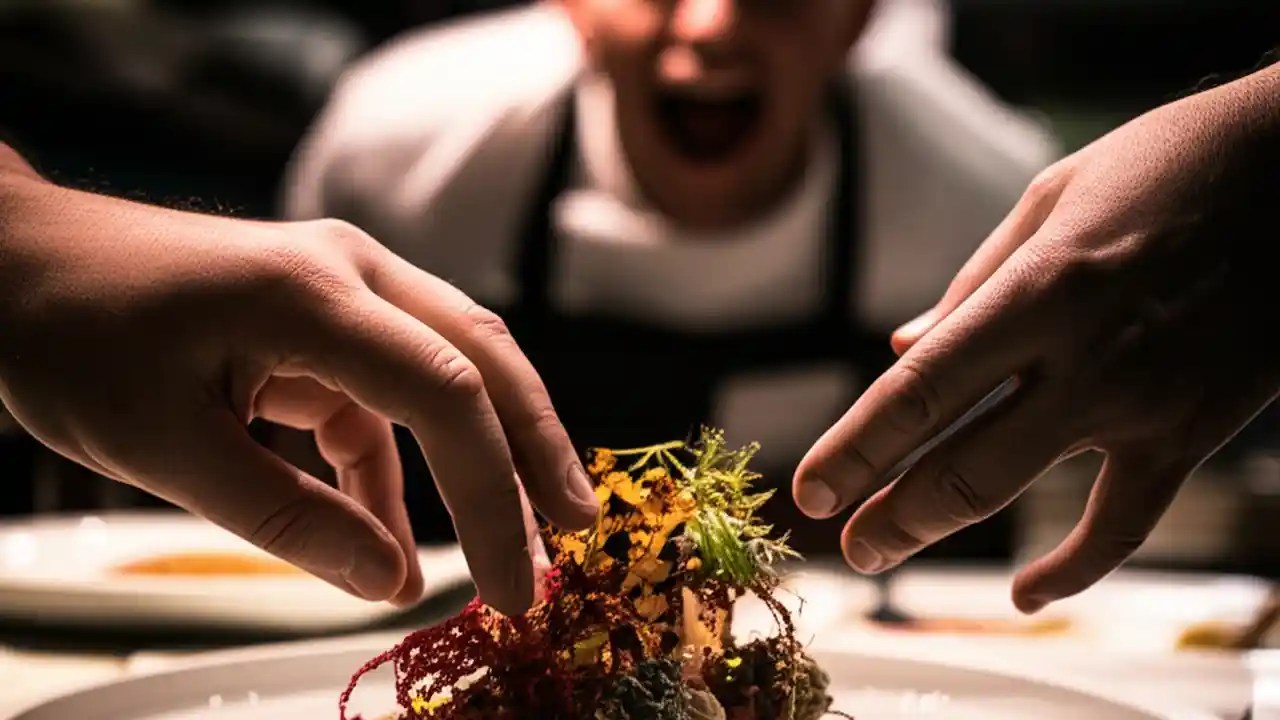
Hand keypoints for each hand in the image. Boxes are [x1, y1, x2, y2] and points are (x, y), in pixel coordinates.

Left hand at [0, 163, 596, 614]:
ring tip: (521, 534)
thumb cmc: (70, 335)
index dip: (493, 497)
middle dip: (536, 451)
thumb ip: (284, 517)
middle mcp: (352, 274)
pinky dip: (399, 465)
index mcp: (314, 294)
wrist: (14, 259)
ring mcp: (344, 289)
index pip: (446, 395)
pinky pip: (386, 396)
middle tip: (577, 533)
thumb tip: (390, 581)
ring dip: (486, 453)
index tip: (509, 586)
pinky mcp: (325, 319)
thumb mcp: (163, 446)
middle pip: (482, 360)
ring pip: (451, 369)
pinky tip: (396, 534)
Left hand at [795, 62, 1279, 611]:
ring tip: (881, 555)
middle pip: (958, 462)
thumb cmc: (1168, 167)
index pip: (921, 390)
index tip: (811, 488)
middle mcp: (1082, 357)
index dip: (857, 448)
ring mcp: (1141, 403)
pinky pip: (1126, 523)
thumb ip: (972, 284)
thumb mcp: (1053, 199)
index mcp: (1037, 289)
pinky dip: (1076, 569)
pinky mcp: (1193, 431)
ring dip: (936, 530)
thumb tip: (903, 350)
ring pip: (1017, 492)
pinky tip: (1029, 593)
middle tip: (842, 541)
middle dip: (887, 512)